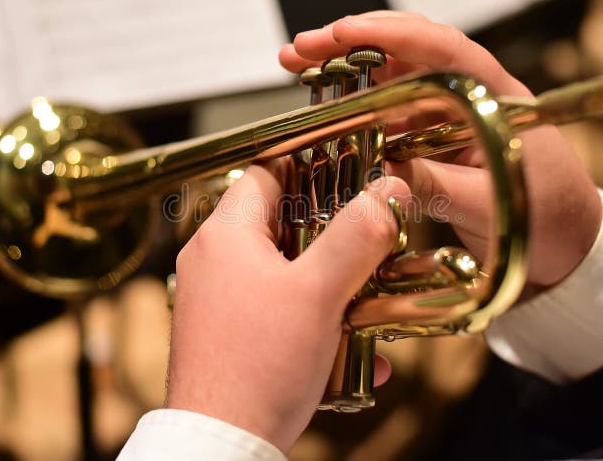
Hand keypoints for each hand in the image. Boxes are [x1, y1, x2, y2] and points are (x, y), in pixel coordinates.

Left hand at [166, 161, 409, 453]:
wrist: (221, 446)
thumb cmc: (257, 367)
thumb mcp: (318, 292)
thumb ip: (357, 235)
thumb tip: (388, 190)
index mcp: (224, 236)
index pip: (269, 174)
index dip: (315, 169)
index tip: (356, 175)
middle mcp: (214, 262)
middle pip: (284, 224)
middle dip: (335, 236)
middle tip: (373, 240)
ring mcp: (219, 300)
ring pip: (288, 272)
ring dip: (332, 284)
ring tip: (369, 299)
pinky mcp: (230, 334)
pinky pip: (281, 310)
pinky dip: (316, 320)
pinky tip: (352, 348)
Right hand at [280, 11, 601, 284]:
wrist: (569, 244)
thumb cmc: (547, 218)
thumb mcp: (488, 204)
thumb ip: (433, 183)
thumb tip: (377, 171)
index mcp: (494, 96)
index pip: (441, 48)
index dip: (388, 35)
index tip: (342, 34)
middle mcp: (468, 95)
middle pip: (406, 53)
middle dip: (349, 45)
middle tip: (299, 48)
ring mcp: (449, 115)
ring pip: (391, 81)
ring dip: (345, 74)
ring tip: (298, 68)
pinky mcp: (435, 139)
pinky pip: (390, 117)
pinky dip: (356, 111)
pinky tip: (325, 112)